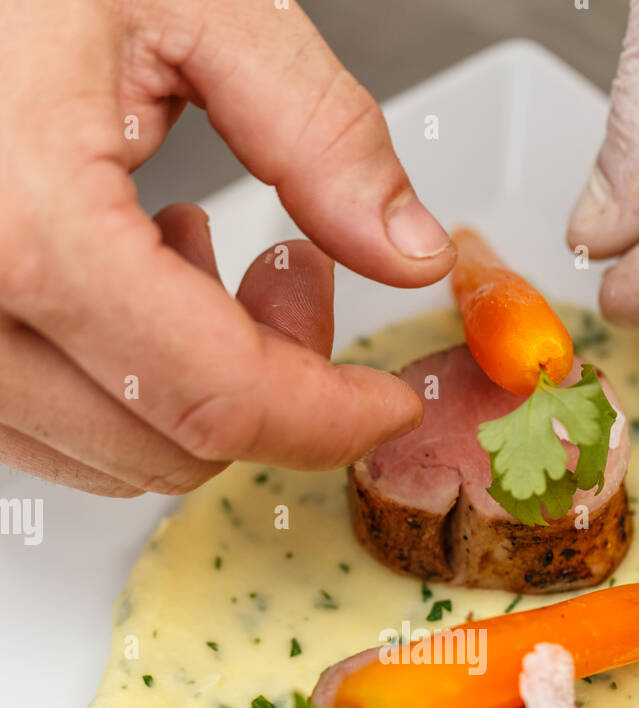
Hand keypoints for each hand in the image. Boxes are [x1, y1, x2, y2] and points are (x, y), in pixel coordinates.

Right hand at [0, 0, 455, 496]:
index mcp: (24, 224)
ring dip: (193, 385)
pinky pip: (49, 429)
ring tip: (196, 254)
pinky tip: (131, 277)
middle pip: (171, 445)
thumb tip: (407, 251)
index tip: (384, 404)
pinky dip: (122, 384)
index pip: (220, 398)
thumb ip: (317, 129)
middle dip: (269, 388)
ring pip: (111, 455)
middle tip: (295, 272)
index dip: (331, 417)